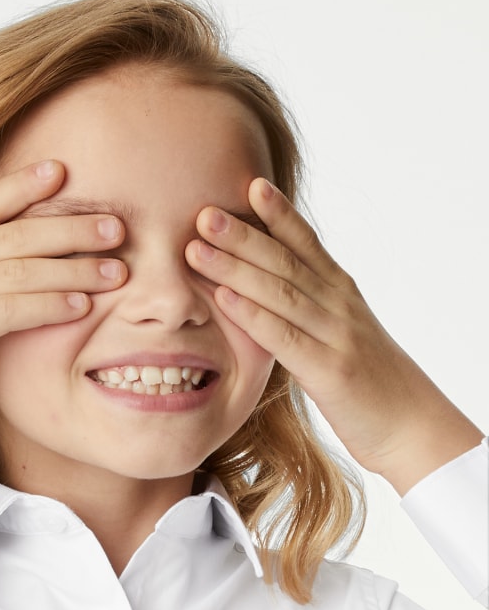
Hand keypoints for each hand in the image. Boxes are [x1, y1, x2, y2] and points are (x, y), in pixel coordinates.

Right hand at [0, 160, 127, 438]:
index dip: (24, 185)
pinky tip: (79, 305)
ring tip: (118, 267)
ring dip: (73, 266)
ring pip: (20, 267)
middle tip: (117, 223)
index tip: (63, 169)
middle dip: (71, 224)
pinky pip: (7, 309)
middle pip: (16, 231)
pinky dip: (47, 304)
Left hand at [186, 178, 483, 494]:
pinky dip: (253, 314)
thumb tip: (271, 292)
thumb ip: (309, 310)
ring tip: (198, 246)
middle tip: (203, 211)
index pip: (306, 243)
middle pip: (285, 260)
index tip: (248, 183)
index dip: (278, 213)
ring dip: (236, 267)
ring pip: (280, 291)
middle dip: (243, 234)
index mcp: (340, 293)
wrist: (411, 425)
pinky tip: (224, 297)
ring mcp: (335, 334)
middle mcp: (339, 304)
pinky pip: (285, 337)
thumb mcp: (338, 335)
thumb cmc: (368, 383)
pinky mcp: (329, 370)